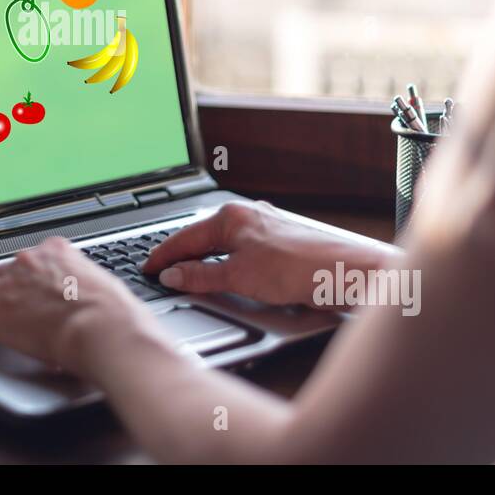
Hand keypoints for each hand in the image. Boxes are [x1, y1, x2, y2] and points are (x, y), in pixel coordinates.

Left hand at [0, 237, 160, 371]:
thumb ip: (86, 285)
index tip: (25, 281)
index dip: (26, 273)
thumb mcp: (103, 284)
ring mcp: (8, 289)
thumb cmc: (112, 312)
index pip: (32, 258)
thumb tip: (90, 296)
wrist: (103, 328)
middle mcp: (27, 264)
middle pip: (1, 272)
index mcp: (56, 251)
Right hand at [141, 201, 403, 306]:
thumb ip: (200, 276)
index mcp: (232, 216)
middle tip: (161, 274)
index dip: (162, 256)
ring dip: (206, 262)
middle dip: (182, 256)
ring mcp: (266, 230)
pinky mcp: (281, 246)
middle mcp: (249, 217)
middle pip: (203, 238)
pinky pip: (242, 255)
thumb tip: (173, 275)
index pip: (184, 237)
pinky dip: (227, 266)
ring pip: (224, 247)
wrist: (347, 273)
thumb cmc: (301, 267)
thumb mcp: (239, 276)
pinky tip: (228, 279)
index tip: (147, 268)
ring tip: (188, 278)